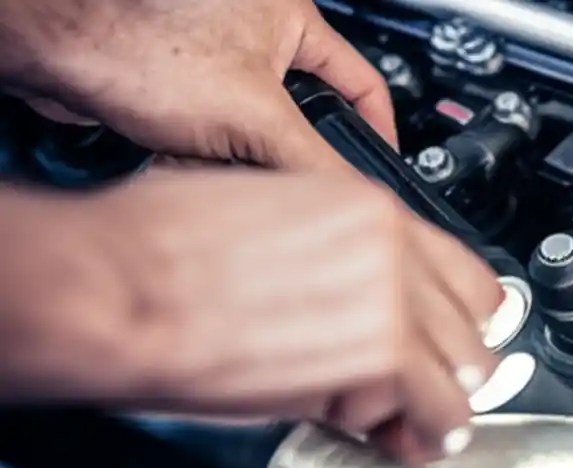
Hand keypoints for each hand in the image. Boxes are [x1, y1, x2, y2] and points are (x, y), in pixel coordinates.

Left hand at [0, 0, 394, 168]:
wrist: (49, 48)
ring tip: (219, 163)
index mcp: (291, 18)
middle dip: (289, 155)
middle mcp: (253, 36)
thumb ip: (320, 163)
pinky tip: (183, 162)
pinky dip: (202, 162)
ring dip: (240, 162)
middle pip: (304, 119)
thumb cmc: (136, 41)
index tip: (380, 173)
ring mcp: (212, 65)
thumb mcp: (256, 116)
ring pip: (254, 138)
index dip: (376, 133)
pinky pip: (212, 145)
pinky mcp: (175, 92)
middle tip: (287, 179)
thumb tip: (363, 200)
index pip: (363, 83)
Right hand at [0, 169, 502, 460]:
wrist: (118, 286)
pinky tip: (398, 440)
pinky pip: (443, 410)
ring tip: (391, 419)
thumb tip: (340, 297)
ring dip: (435, 399)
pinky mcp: (383, 353)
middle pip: (473, 320)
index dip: (453, 317)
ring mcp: (395, 298)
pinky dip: (424, 434)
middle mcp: (392, 245)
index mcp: (364, 207)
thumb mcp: (262, 222)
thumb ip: (323, 256)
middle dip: (446, 364)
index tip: (442, 342)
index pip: (458, 268)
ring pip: (468, 367)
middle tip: (416, 394)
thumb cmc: (155, 253)